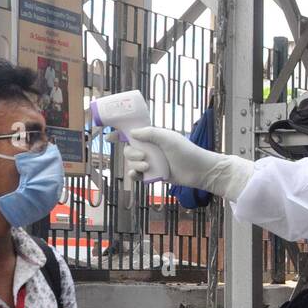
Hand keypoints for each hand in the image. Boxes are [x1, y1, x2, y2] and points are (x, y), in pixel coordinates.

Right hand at [124, 127, 254, 199]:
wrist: (199, 171)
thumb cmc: (186, 151)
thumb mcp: (167, 137)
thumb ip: (150, 133)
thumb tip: (132, 132)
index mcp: (153, 136)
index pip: (133, 133)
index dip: (120, 134)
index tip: (109, 136)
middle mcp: (151, 148)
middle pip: (129, 150)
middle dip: (132, 154)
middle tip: (144, 157)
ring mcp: (152, 162)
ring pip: (133, 163)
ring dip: (135, 165)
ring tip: (148, 167)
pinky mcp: (154, 175)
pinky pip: (138, 175)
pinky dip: (134, 175)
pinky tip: (136, 175)